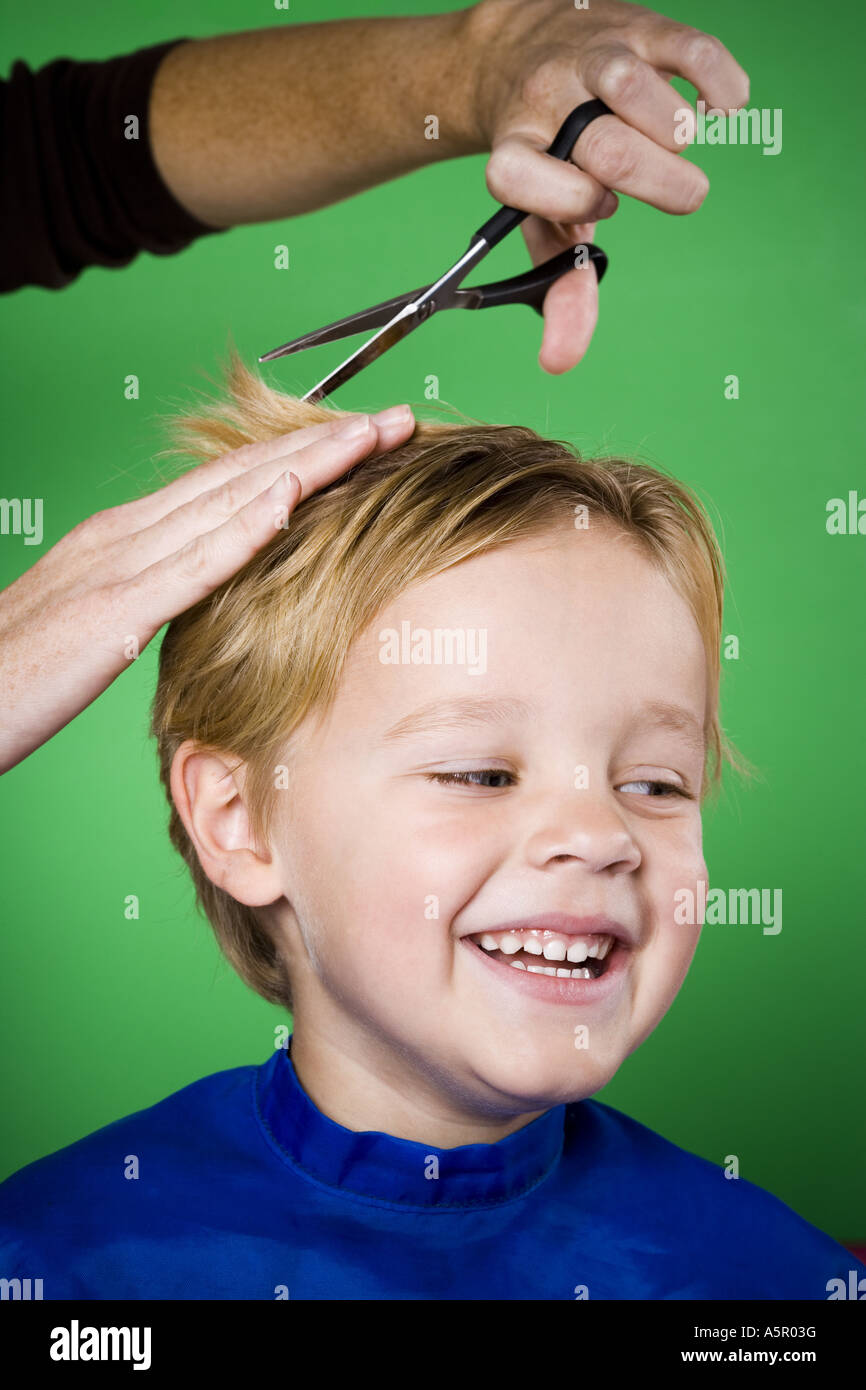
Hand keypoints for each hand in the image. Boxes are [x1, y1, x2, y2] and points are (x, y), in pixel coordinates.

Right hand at [0, 406, 414, 773]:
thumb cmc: (17, 670)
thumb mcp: (95, 626)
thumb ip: (147, 602)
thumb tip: (201, 600)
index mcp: (123, 537)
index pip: (228, 484)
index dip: (299, 456)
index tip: (360, 441)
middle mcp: (126, 534)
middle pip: (242, 475)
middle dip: (324, 443)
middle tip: (395, 420)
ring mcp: (121, 565)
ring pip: (231, 499)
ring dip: (308, 463)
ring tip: (372, 435)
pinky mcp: (115, 609)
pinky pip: (195, 560)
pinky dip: (248, 523)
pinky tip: (293, 494)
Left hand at [465, 0, 749, 370]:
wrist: (513, 52)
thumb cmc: (543, 158)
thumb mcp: (542, 222)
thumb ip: (561, 289)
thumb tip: (561, 362)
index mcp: (515, 148)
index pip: (519, 177)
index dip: (568, 200)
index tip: (597, 205)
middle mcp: (550, 97)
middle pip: (606, 148)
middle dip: (655, 182)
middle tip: (674, 190)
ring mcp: (595, 53)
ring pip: (642, 94)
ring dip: (677, 135)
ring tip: (674, 143)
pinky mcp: (641, 23)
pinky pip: (693, 51)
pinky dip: (719, 87)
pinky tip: (715, 107)